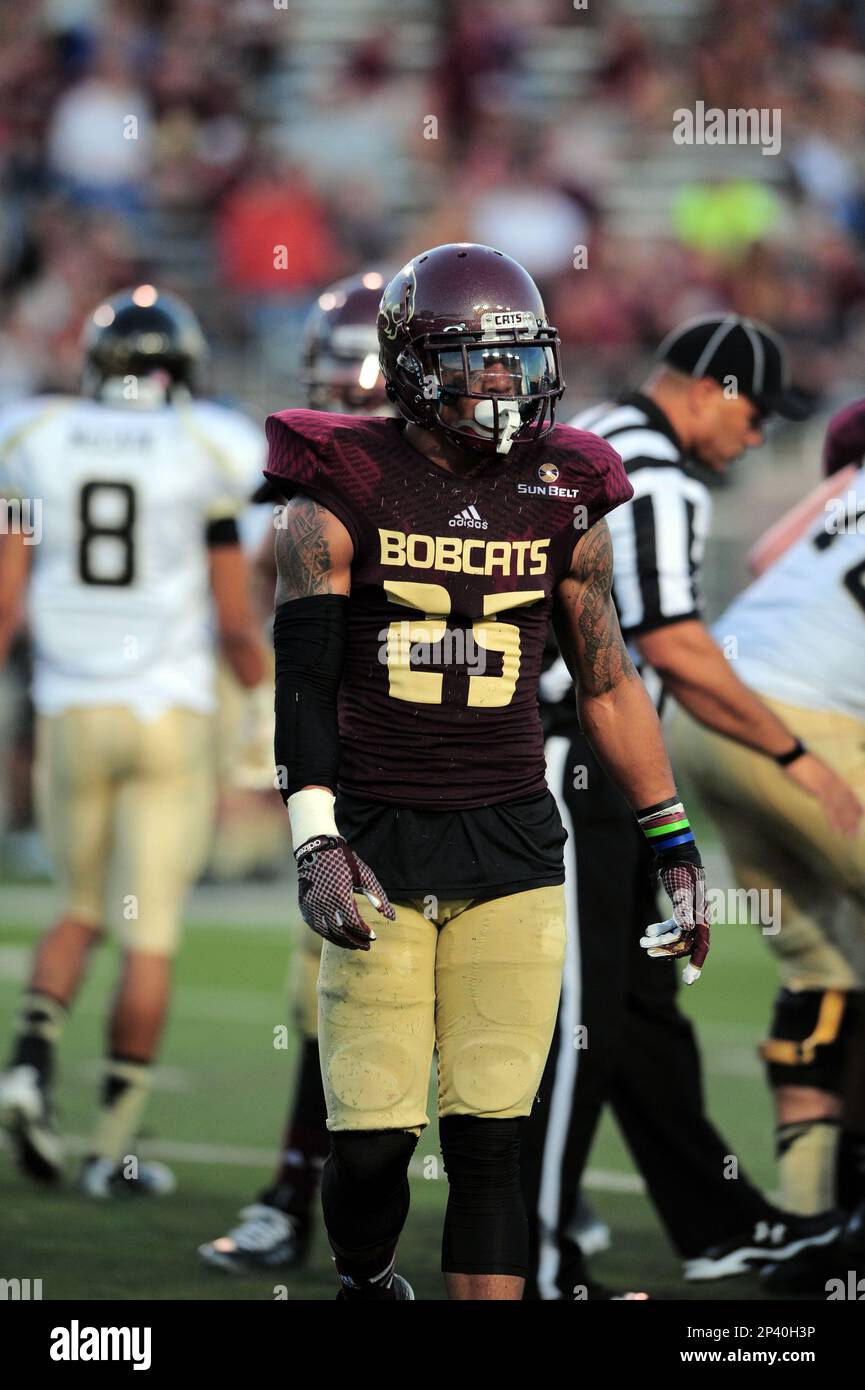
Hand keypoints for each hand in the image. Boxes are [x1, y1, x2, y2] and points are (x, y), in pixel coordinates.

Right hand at [294, 835, 394, 949]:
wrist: (317, 848)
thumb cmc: (344, 861)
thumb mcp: (364, 875)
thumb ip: (378, 896)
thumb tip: (391, 917)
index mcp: (339, 894)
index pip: (353, 923)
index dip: (364, 932)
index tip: (373, 936)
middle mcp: (323, 902)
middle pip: (340, 931)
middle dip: (354, 941)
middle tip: (365, 946)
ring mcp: (311, 905)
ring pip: (326, 932)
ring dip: (340, 941)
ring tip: (352, 944)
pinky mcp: (303, 905)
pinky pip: (315, 925)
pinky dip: (326, 933)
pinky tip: (337, 935)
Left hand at [640, 861, 710, 984]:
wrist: (676, 855)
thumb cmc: (680, 871)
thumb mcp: (681, 889)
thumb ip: (683, 908)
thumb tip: (687, 928)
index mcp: (701, 917)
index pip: (701, 946)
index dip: (696, 964)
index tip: (690, 981)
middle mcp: (697, 919)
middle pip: (685, 944)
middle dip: (668, 952)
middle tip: (649, 954)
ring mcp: (689, 915)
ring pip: (676, 937)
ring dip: (660, 942)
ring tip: (643, 944)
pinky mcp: (680, 910)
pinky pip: (671, 926)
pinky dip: (660, 931)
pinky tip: (648, 931)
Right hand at [783, 753, 861, 838]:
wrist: (794, 755)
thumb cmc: (801, 761)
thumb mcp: (816, 771)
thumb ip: (821, 779)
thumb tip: (821, 786)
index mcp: (835, 777)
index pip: (849, 794)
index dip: (855, 806)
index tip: (860, 816)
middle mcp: (835, 783)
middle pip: (847, 804)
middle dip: (852, 819)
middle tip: (856, 832)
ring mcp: (828, 787)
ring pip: (841, 808)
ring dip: (846, 823)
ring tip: (849, 835)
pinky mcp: (819, 791)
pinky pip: (829, 808)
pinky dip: (833, 820)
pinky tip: (836, 829)